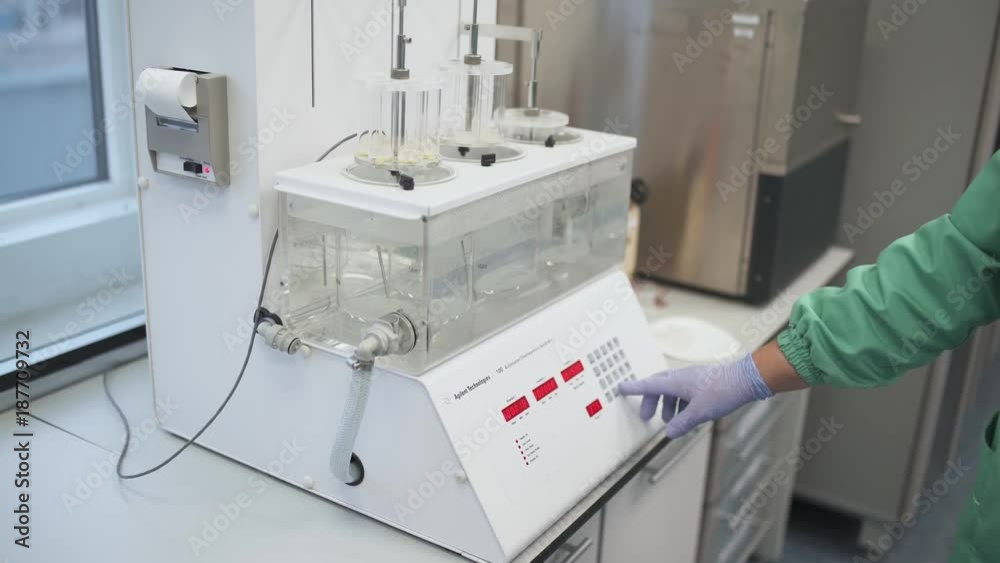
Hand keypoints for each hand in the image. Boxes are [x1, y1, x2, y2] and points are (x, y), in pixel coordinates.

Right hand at [618, 354, 774, 437]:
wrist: (747, 380)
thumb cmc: (724, 390)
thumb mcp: (699, 413)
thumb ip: (682, 423)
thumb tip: (670, 432)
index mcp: (676, 382)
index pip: (649, 385)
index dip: (633, 388)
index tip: (621, 388)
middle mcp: (682, 378)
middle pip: (658, 387)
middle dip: (650, 401)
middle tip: (646, 415)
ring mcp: (693, 379)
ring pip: (672, 390)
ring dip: (667, 405)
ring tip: (670, 421)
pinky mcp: (703, 383)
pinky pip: (684, 392)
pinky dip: (680, 404)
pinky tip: (687, 415)